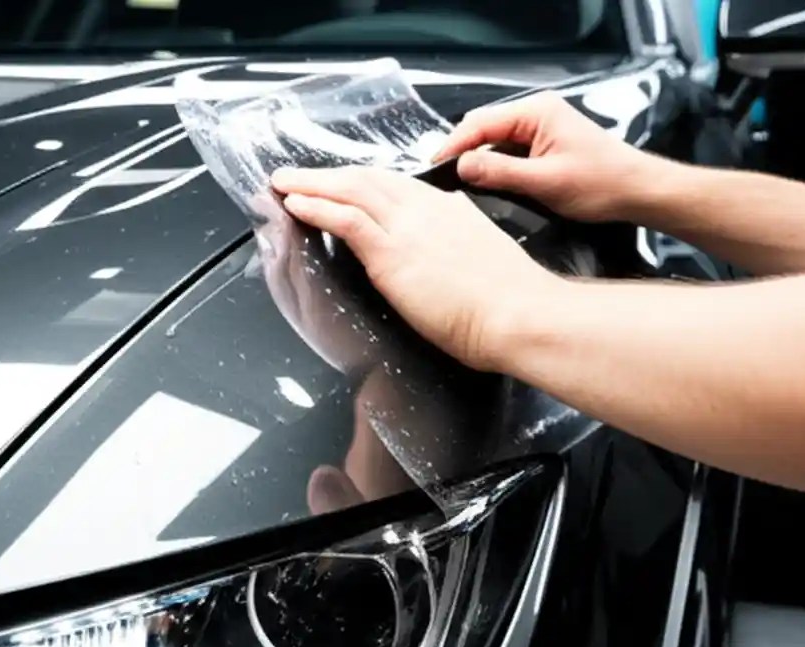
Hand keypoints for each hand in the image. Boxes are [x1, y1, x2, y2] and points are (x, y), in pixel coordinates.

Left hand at [270, 165, 561, 373]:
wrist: (521, 314)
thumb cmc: (511, 300)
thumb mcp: (484, 255)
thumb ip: (460, 242)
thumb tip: (450, 241)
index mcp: (448, 209)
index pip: (396, 186)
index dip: (362, 182)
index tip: (341, 183)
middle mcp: (426, 209)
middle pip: (367, 179)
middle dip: (328, 174)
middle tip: (298, 174)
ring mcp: (408, 228)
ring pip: (350, 190)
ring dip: (312, 184)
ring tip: (284, 182)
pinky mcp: (393, 253)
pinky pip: (345, 219)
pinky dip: (316, 207)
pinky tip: (295, 204)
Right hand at [432, 91, 665, 222]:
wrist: (638, 191)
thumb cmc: (601, 183)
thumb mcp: (545, 182)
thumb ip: (500, 172)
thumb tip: (462, 165)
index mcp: (536, 111)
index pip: (480, 122)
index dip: (454, 145)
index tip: (434, 168)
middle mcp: (536, 112)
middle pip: (484, 128)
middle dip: (464, 152)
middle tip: (444, 180)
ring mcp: (540, 127)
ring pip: (494, 141)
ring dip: (480, 161)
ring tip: (462, 185)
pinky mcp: (544, 143)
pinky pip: (509, 151)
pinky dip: (496, 166)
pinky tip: (488, 184)